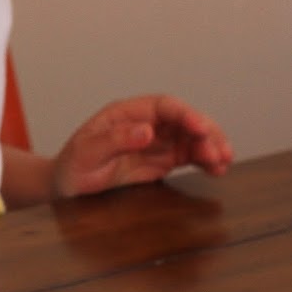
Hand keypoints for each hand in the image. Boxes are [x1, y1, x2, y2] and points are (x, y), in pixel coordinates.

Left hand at [51, 96, 234, 198]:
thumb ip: (115, 140)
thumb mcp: (87, 152)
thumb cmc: (73, 164)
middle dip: (205, 133)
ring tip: (223, 163)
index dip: (185, 114)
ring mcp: (157, 141)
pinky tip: (218, 170)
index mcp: (126, 113)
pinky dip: (206, 161)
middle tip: (219, 153)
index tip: (200, 128)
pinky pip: (190, 155)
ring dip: (211, 147)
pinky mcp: (163, 159)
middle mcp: (145, 123)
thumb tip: (147, 131)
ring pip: (192, 137)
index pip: (163, 106)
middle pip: (184, 120)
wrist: (68, 185)